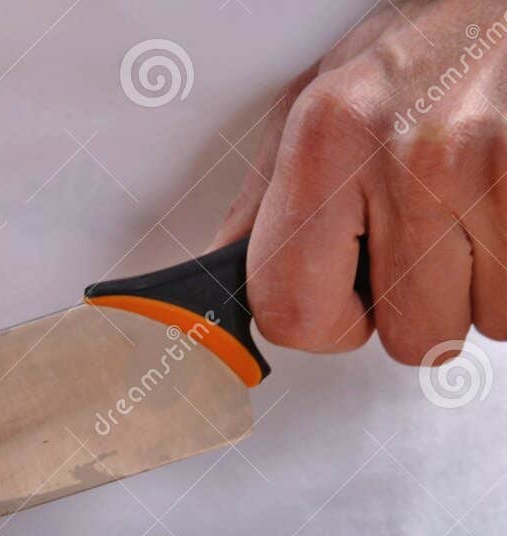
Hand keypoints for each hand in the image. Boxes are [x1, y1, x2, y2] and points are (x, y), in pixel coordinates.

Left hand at [213, 0, 506, 363]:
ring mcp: (491, 167)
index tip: (346, 302)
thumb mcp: (315, 101)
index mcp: (329, 136)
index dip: (326, 325)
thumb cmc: (423, 47)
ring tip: (474, 211)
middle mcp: (410, 154)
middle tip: (427, 238)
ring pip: (485, 322)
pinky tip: (504, 211)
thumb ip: (264, 203)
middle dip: (420, 306)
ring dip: (482, 286)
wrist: (502, 0)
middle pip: (411, 337)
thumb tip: (222, 285)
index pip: (294, 312)